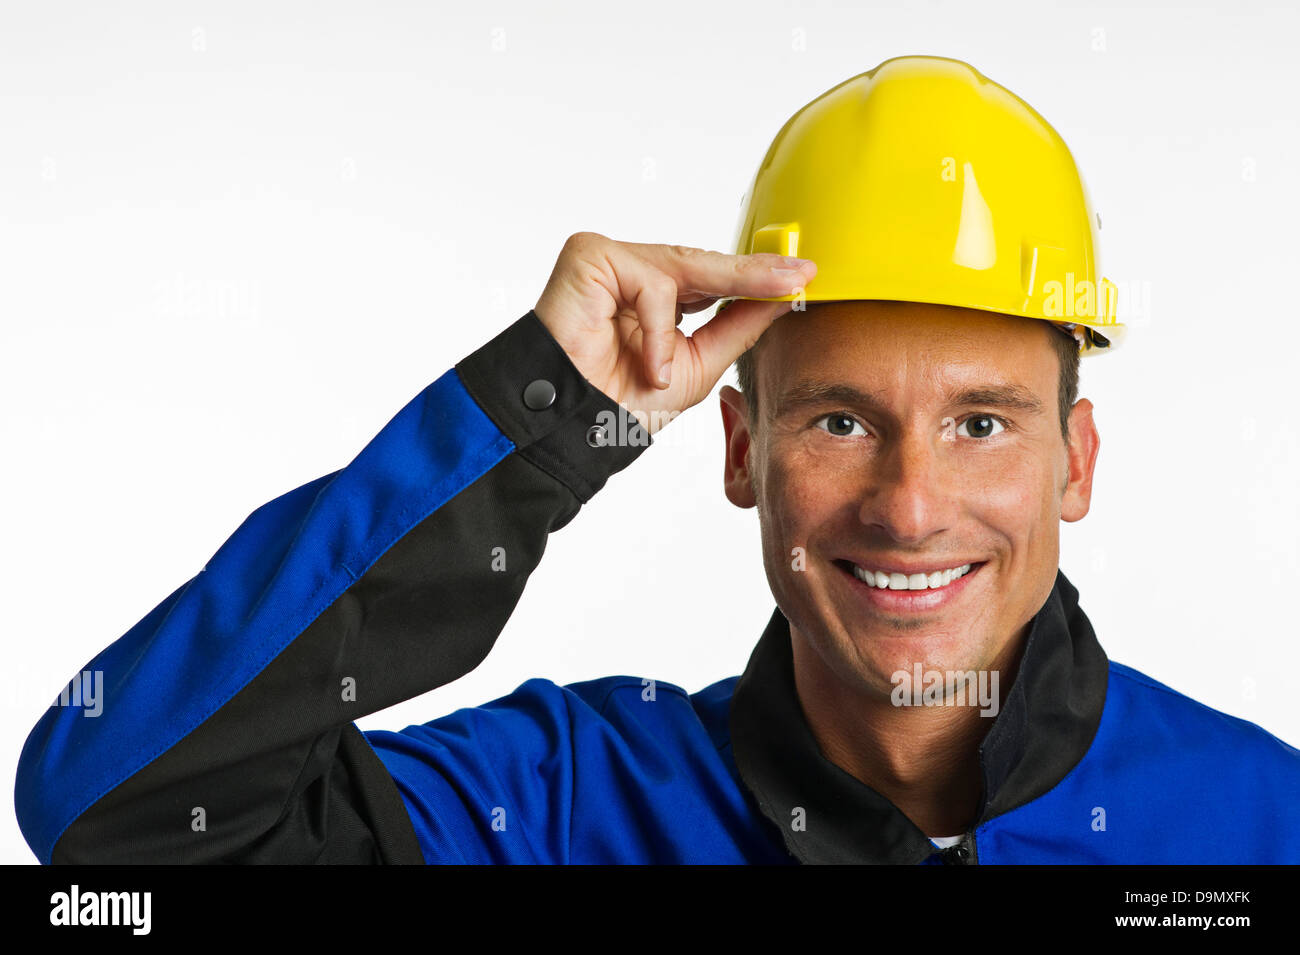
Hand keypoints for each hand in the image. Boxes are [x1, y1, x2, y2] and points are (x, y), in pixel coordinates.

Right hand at [533, 232, 815, 434]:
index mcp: (656, 292)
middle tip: (797, 275)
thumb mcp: (699, 362)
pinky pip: (649, 282)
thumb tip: (785, 295)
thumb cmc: (621, 401)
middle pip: (701, 263)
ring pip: (680, 266)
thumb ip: (739, 326)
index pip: (712, 275)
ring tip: (667, 373)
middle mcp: (632, 269)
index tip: (801, 276)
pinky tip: (648, 367)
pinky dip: (655, 328)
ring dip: (686, 324)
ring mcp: (610, 258)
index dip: (755, 276)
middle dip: (752, 273)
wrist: (574, 427)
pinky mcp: (590, 255)